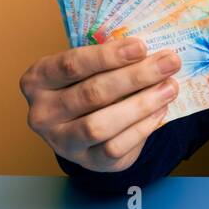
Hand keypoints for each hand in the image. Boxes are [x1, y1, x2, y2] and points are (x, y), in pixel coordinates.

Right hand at [19, 38, 180, 172]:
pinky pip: (115, 146)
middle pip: (92, 93)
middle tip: (169, 62)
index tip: (141, 46)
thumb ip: (111, 59)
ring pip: (101, 125)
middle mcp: (42, 113)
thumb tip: (153, 52)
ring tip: (170, 87)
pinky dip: (142, 127)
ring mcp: (61, 141)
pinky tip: (160, 110)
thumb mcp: (90, 69)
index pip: (72, 64)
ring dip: (141, 104)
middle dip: (135, 76)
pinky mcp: (86, 161)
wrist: (85, 130)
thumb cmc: (89, 86)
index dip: (108, 56)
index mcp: (38, 79)